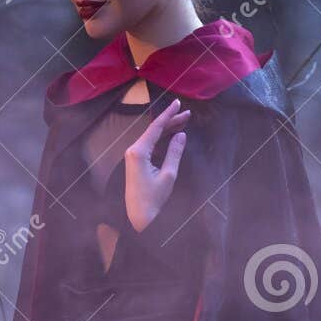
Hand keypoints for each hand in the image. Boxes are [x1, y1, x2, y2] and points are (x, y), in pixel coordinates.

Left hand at [124, 97, 190, 231]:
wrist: (138, 217)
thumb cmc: (153, 199)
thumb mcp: (168, 175)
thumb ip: (174, 153)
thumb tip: (181, 135)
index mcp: (139, 151)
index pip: (155, 127)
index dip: (168, 114)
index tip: (178, 103)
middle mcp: (133, 150)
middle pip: (154, 130)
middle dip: (171, 121)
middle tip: (187, 114)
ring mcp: (133, 156)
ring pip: (152, 137)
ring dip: (167, 129)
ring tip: (183, 122)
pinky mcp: (136, 162)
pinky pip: (150, 145)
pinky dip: (162, 139)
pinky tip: (172, 135)